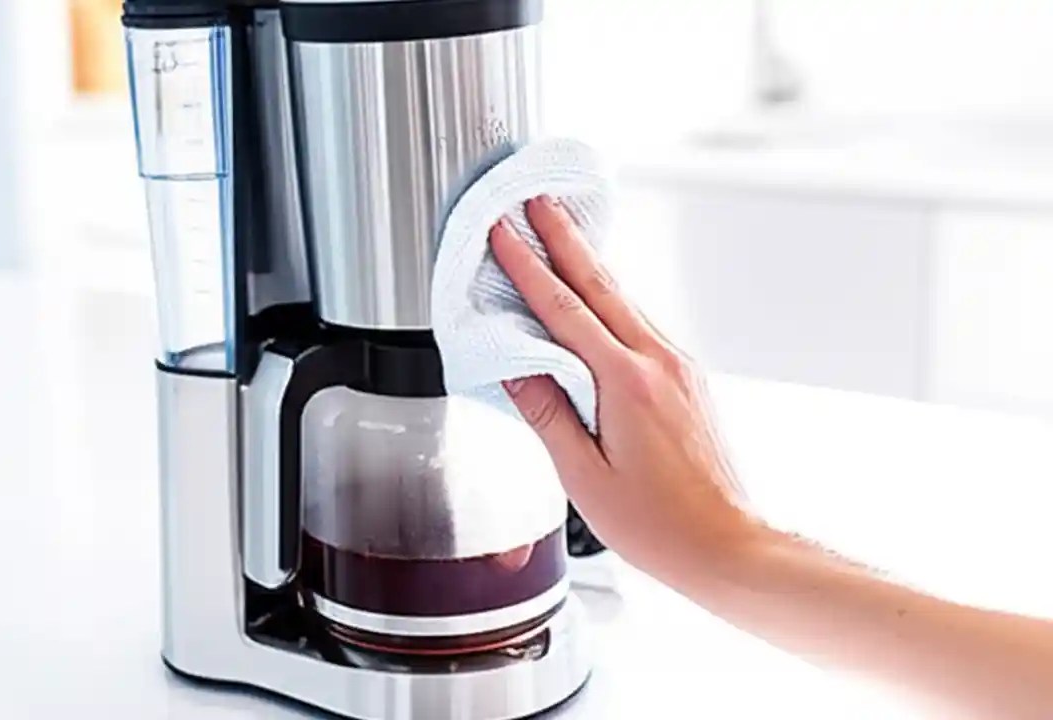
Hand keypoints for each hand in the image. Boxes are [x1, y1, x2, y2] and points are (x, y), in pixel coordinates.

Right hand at [491, 196, 763, 589]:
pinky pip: (640, 324)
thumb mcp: (583, 476)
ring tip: (562, 234)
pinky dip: (611, 300)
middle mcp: (659, 363)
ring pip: (624, 301)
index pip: (564, 310)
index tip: (505, 232)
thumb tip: (515, 369)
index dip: (529, 268)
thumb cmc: (660, 524)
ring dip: (588, 264)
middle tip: (538, 199)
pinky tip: (597, 298)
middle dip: (564, 238)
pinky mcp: (688, 380)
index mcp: (626, 383)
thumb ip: (547, 415)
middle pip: (601, 285)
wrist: (728, 545)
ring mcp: (679, 367)